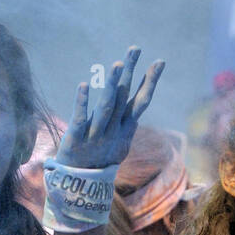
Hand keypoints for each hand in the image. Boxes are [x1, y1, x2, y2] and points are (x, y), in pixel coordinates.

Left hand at [55, 47, 163, 169]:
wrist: (82, 185)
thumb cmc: (102, 160)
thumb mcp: (120, 143)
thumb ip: (127, 123)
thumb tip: (137, 108)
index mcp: (125, 128)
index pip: (141, 101)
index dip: (150, 81)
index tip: (159, 61)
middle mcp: (113, 130)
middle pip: (123, 98)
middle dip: (130, 72)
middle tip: (134, 49)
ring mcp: (96, 135)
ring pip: (106, 107)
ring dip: (112, 85)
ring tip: (116, 63)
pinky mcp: (76, 139)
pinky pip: (80, 118)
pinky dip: (82, 102)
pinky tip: (84, 84)